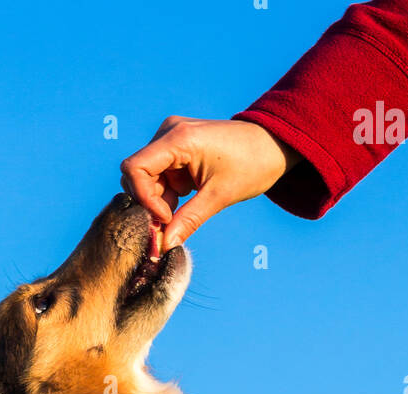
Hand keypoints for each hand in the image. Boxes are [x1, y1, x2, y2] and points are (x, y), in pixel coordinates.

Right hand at [121, 116, 300, 248]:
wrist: (272, 146)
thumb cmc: (251, 164)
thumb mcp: (219, 197)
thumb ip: (188, 220)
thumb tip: (164, 245)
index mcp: (178, 138)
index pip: (135, 168)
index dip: (143, 198)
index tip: (165, 218)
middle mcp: (168, 133)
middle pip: (137, 175)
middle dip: (149, 203)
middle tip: (169, 225)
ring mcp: (170, 140)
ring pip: (146, 179)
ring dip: (158, 203)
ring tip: (181, 215)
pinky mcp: (175, 150)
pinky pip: (158, 177)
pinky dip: (165, 197)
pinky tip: (182, 205)